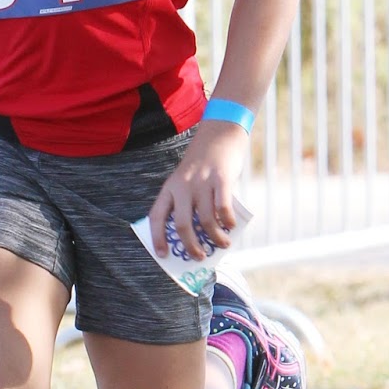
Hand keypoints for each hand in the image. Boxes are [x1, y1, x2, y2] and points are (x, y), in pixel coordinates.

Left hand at [148, 120, 248, 258]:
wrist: (220, 131)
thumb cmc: (203, 161)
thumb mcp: (187, 178)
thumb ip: (190, 202)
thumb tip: (201, 235)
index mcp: (170, 187)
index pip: (156, 216)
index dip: (157, 237)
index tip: (163, 255)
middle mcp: (183, 186)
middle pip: (182, 225)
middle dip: (190, 246)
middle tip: (198, 257)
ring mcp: (202, 182)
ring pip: (206, 220)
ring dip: (215, 238)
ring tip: (223, 244)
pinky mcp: (222, 179)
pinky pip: (223, 208)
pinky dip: (228, 222)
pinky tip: (231, 226)